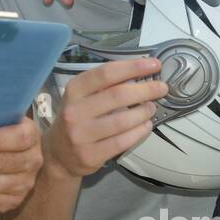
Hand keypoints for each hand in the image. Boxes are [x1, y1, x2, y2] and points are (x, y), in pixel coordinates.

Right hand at [46, 57, 167, 177]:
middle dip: (146, 89)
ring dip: (144, 112)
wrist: (58, 155)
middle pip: (118, 95)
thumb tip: (140, 72)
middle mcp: (74, 111)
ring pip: (122, 120)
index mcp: (74, 90)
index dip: (133, 67)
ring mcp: (81, 135)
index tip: (154, 64)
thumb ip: (105, 85)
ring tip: (151, 108)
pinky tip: (146, 125)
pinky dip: (139, 131)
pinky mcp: (90, 155)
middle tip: (161, 87)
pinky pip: (122, 141)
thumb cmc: (76, 118)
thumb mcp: (81, 97)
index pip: (106, 74)